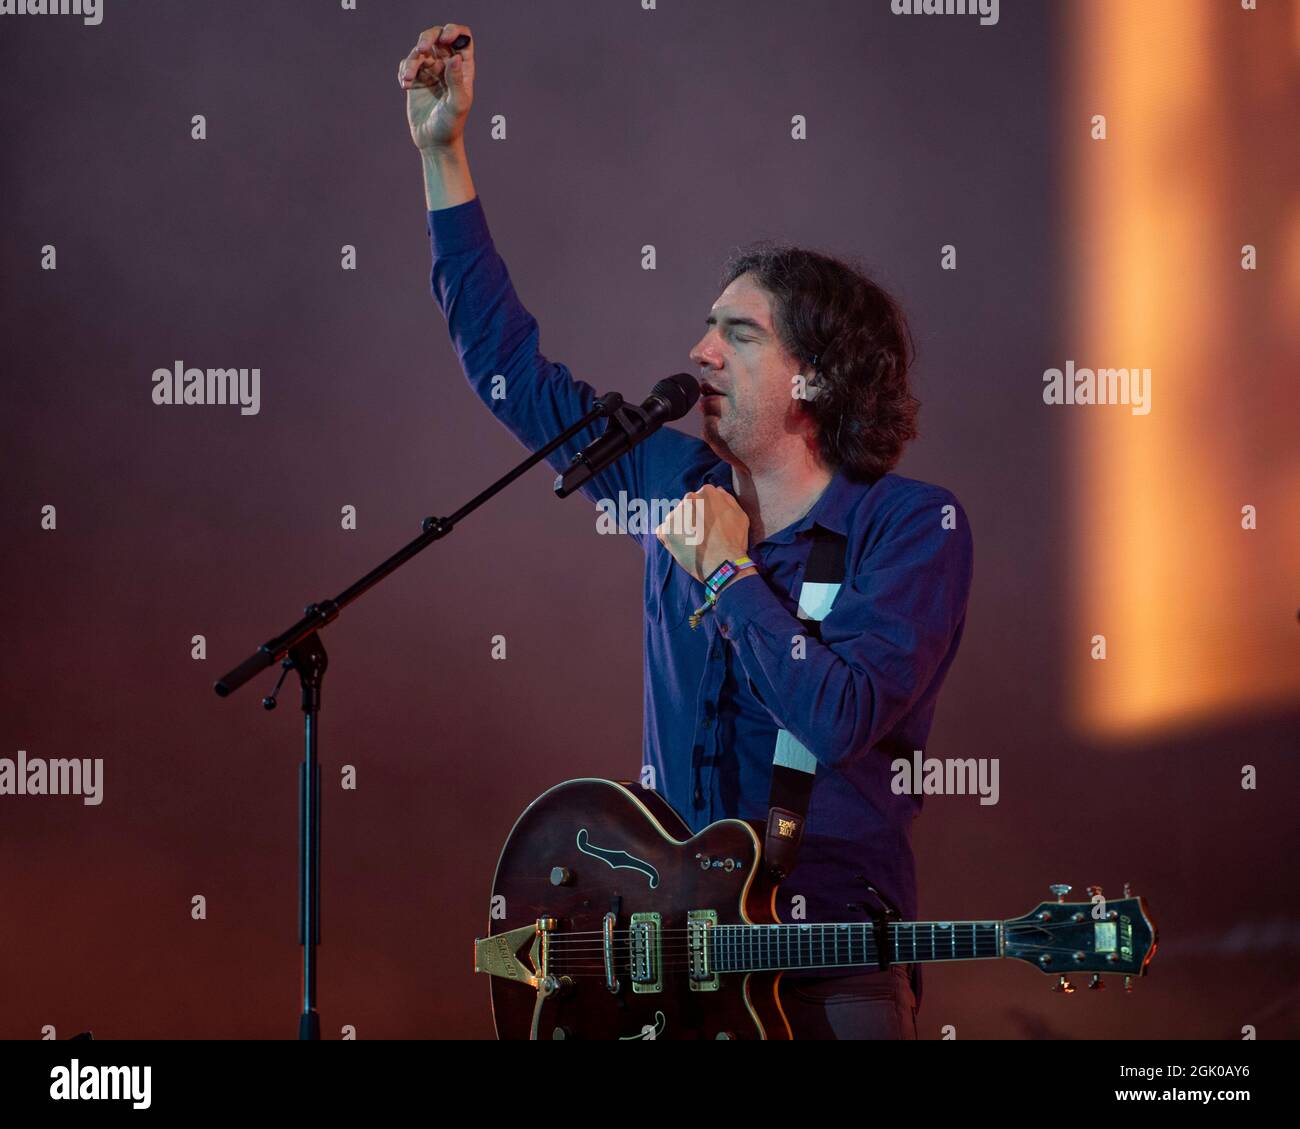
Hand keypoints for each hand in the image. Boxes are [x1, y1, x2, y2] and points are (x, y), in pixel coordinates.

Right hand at [399, 23, 475, 150]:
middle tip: (420, 49)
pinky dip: (404, 71)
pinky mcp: (416, 80)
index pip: (462, 39)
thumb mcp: (457, 104)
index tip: (444, 39)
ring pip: (419, 51)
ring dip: (411, 62)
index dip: (453, 32)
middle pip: (437, 37)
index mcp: (463, 69)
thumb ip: (456, 81)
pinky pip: (407, 64)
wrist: (434, 142)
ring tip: (407, 80)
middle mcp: (447, 66)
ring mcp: (431, 72)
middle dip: (427, 38)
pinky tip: (405, 86)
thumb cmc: (451, 125)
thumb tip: (455, 57)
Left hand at [654, 485, 750, 582]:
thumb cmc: (734, 540)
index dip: (706, 512)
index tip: (710, 524)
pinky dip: (670, 538)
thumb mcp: (739, 514)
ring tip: (693, 542)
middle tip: (701, 534)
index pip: (702, 497)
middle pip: (688, 506)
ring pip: (676, 518)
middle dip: (692, 518)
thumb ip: (727, 499)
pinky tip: (683, 546)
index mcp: (706, 492)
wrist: (723, 563)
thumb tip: (717, 490)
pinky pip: (663, 531)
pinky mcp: (665, 530)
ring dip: (681, 527)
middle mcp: (689, 498)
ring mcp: (675, 514)